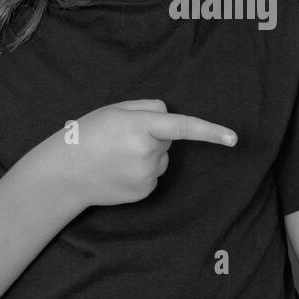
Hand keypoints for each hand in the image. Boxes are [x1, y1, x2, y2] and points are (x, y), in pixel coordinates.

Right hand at [44, 98, 237, 209]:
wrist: (65, 173)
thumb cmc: (88, 135)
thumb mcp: (114, 110)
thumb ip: (147, 107)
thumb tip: (169, 116)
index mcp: (140, 126)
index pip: (182, 127)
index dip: (210, 131)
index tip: (234, 138)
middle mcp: (147, 152)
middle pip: (167, 138)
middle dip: (152, 135)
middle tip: (120, 138)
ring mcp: (147, 175)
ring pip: (161, 158)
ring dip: (147, 154)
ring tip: (116, 156)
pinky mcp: (145, 191)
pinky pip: (154, 174)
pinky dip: (141, 171)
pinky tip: (119, 170)